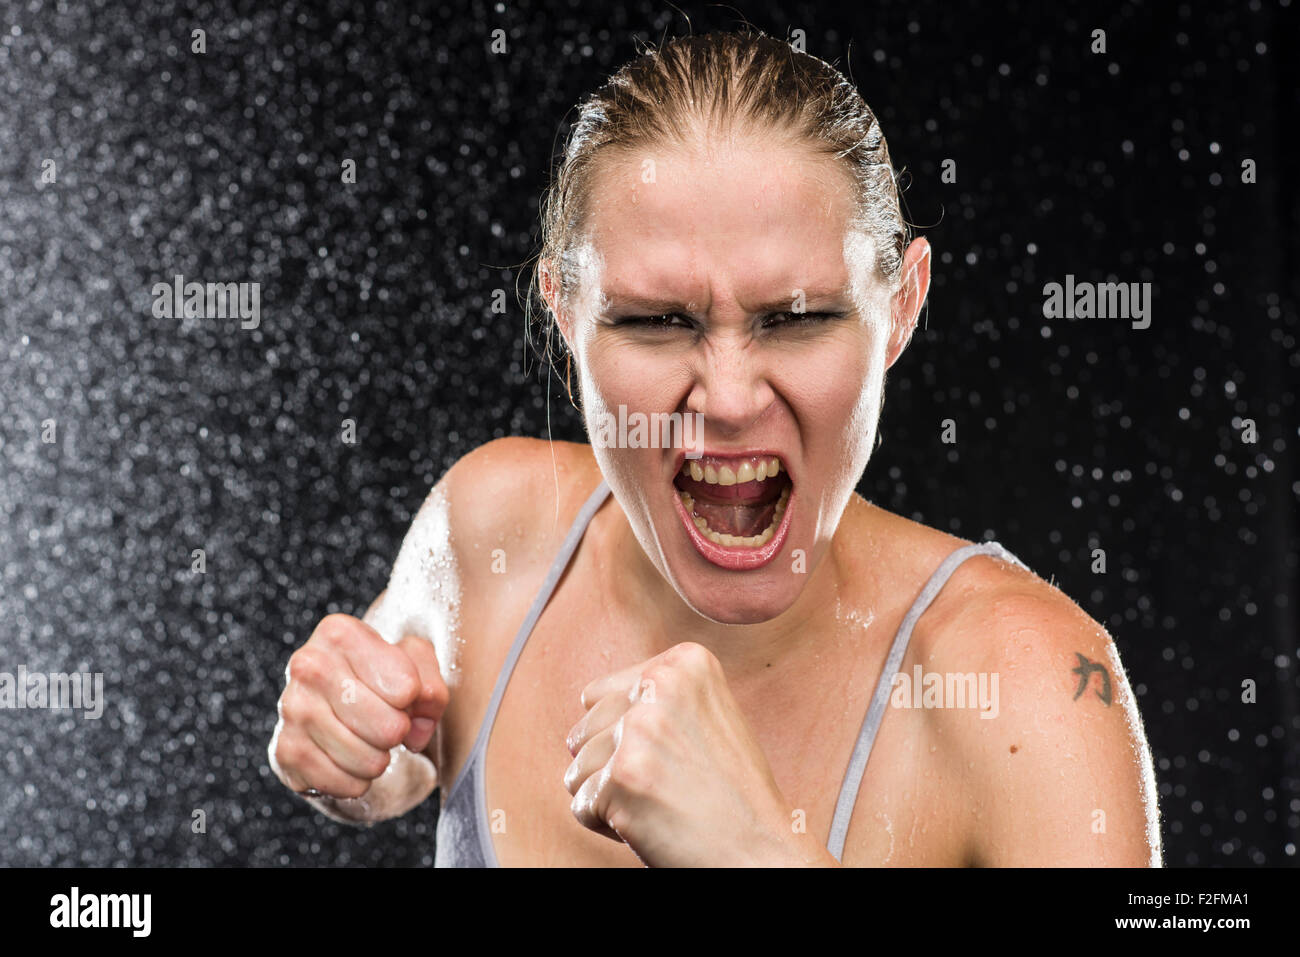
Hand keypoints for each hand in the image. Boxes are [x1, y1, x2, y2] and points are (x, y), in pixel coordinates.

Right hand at [269, 613, 448, 800]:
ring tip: (368, 740)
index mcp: (340, 633)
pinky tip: (348, 760)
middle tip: (386, 722)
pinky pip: (346, 784)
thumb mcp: (416, 665)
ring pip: (368, 760)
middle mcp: (308, 665)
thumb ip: (431, 687)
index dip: (413, 699)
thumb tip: (416, 730)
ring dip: (379, 759)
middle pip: (388, 727)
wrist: (334, 704)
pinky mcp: (285, 752)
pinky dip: (358, 782)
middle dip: (398, 733)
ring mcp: (291, 709)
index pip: (406, 687)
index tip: (399, 692)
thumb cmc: (381, 677)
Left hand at [564, 641, 827, 865]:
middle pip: (584, 729)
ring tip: (660, 802)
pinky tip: (652, 824)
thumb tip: (590, 702)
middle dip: (611, 766)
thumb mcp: (708, 714)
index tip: (672, 757)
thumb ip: (657, 697)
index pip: (599, 695)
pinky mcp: (622, 777)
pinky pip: (581, 805)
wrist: (762, 851)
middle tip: (666, 785)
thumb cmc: (733, 794)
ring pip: (578, 767)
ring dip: (608, 795)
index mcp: (685, 662)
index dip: (625, 738)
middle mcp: (659, 685)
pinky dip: (608, 824)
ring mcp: (639, 729)